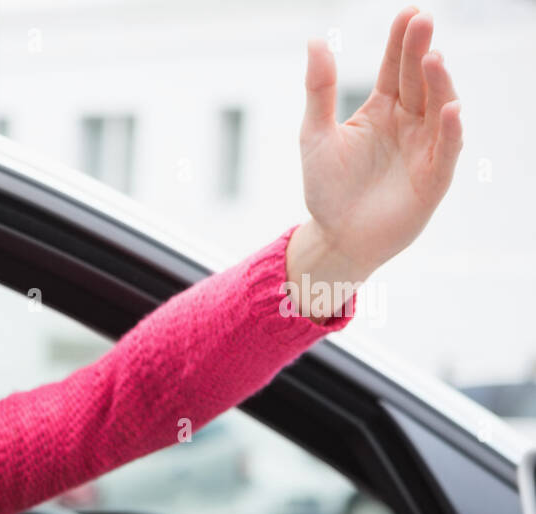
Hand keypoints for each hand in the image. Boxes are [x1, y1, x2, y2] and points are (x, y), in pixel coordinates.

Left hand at [288, 6, 462, 313]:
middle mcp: (409, 123)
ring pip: (438, 109)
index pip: (396, 68)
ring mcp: (424, 148)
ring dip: (439, 84)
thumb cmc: (327, 187)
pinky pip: (446, 150)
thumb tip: (315, 41)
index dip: (401, 41)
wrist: (335, 238)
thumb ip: (318, 90)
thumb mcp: (315, 134)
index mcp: (382, 109)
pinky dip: (450, 130)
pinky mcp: (433, 178)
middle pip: (419, 81)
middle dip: (421, 52)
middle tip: (422, 21)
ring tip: (432, 58)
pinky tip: (450, 109)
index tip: (409, 12)